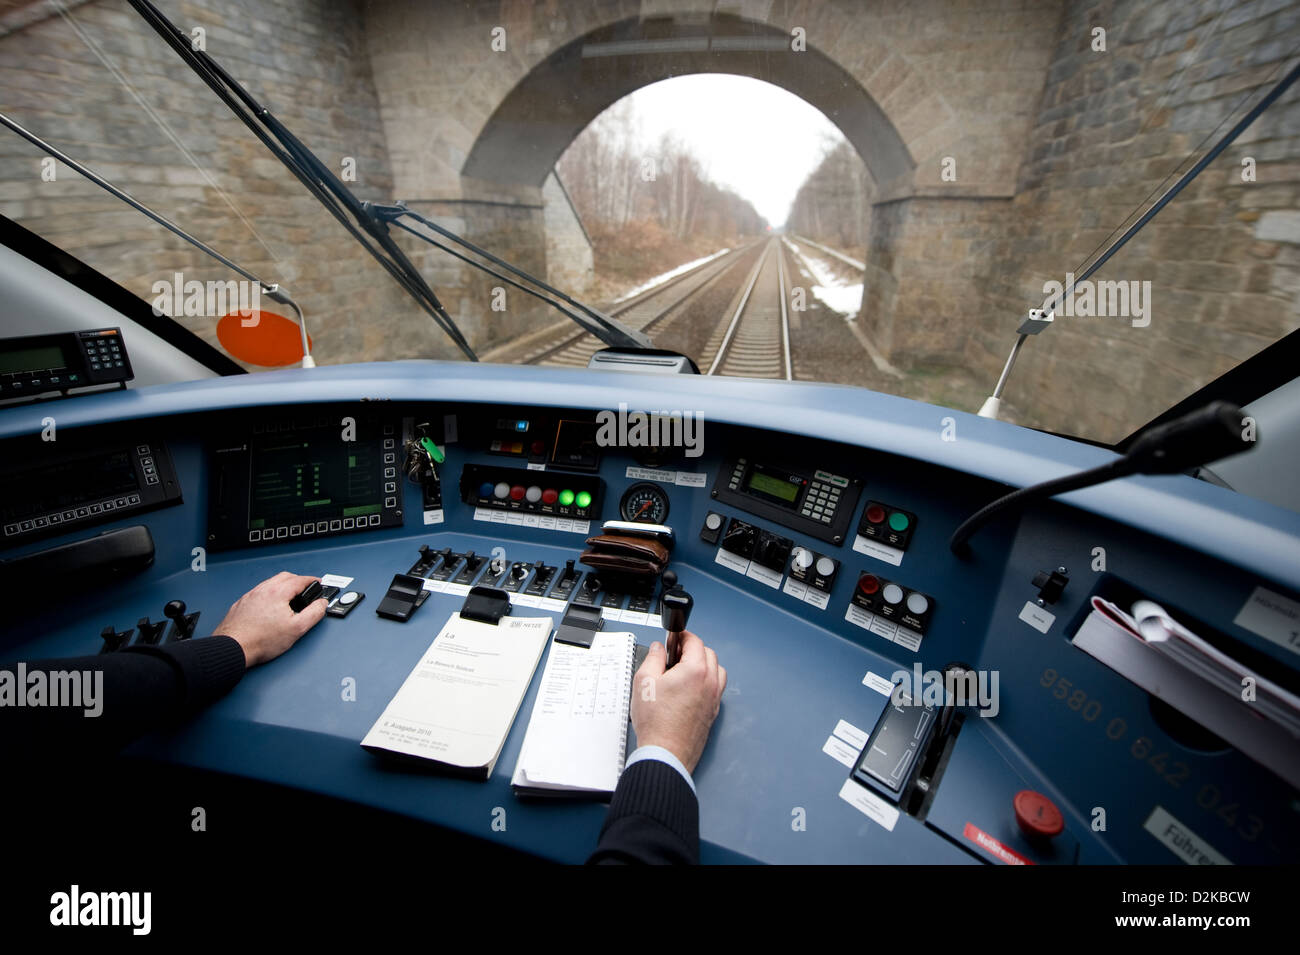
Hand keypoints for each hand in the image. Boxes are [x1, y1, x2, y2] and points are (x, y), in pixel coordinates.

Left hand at [214, 572, 326, 667]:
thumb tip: (321, 604)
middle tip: (306, 589)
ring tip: (290, 597)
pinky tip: (271, 605)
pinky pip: (259, 592)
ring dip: (283, 586)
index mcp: (277, 592)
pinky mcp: (241, 604)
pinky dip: (270, 593)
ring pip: (270, 583)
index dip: (313, 581)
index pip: (300, 579)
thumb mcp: (297, 628)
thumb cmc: (260, 640)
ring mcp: (250, 596)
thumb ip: (314, 613)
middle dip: (298, 581)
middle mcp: (262, 590)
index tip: (318, 583)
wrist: (233, 648)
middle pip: (285, 577)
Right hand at [630, 631, 726, 773]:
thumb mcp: (644, 682)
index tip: (674, 637)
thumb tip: (658, 649)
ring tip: (685, 669)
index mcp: (695, 671)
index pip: (695, 642)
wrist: (666, 752)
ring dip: (704, 664)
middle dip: (693, 648)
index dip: (682, 636)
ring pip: (717, 670)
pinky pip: (716, 688)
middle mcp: (709, 683)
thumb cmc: (656, 723)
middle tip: (675, 652)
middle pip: (709, 653)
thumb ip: (652, 658)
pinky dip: (707, 681)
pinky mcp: (713, 711)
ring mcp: (714, 698)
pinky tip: (691, 687)